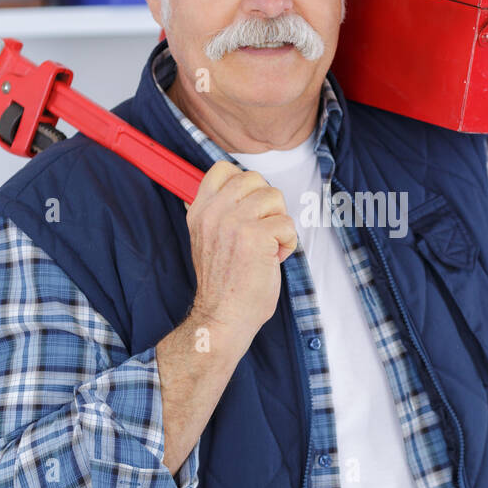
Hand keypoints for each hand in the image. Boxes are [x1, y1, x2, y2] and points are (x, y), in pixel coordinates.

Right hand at [183, 159, 298, 348]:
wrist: (222, 317)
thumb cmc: (224, 284)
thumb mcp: (207, 238)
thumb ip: (219, 212)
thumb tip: (240, 191)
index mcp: (199, 210)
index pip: (223, 169)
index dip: (245, 185)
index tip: (249, 210)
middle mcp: (213, 212)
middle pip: (255, 179)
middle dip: (267, 204)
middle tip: (262, 231)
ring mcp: (233, 222)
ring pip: (275, 197)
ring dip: (279, 223)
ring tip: (267, 246)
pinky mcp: (255, 236)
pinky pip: (288, 224)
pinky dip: (288, 243)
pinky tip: (273, 258)